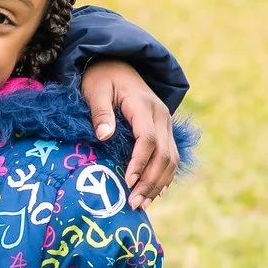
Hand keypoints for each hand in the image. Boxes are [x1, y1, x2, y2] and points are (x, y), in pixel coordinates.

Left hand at [79, 60, 177, 207]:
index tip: (126, 182)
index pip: (147, 140)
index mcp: (144, 106)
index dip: (139, 163)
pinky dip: (165, 176)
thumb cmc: (102, 78)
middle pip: (164, 154)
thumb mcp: (95, 90)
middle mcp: (161, 116)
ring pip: (172, 158)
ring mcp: (165, 123)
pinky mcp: (164, 130)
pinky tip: (155, 193)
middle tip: (134, 203)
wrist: (118, 64)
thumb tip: (104, 136)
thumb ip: (100, 112)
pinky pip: (170, 156)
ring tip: (143, 204)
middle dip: (150, 181)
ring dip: (159, 183)